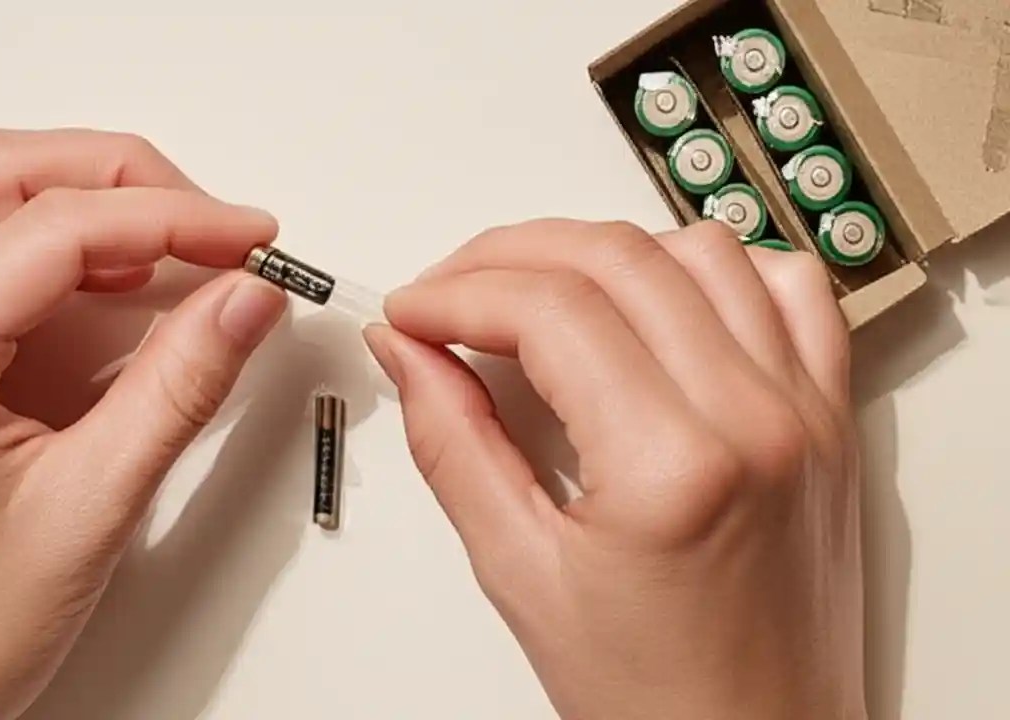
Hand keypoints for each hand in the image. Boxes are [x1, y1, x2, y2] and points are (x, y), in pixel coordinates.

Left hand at [0, 129, 287, 719]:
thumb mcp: (93, 505)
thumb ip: (181, 385)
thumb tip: (246, 296)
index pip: (56, 228)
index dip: (173, 217)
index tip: (251, 241)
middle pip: (5, 174)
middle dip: (123, 179)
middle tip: (216, 226)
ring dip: (92, 206)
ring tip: (184, 253)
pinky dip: (62, 253)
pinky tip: (125, 292)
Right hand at [365, 220, 863, 719]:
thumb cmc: (656, 699)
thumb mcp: (521, 573)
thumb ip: (454, 444)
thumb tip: (408, 353)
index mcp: (675, 466)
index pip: (548, 311)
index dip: (457, 295)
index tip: (414, 312)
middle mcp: (757, 420)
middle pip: (617, 258)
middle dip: (508, 256)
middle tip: (450, 291)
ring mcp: (806, 411)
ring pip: (701, 249)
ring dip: (603, 250)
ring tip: (540, 291)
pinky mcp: (828, 418)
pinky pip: (791, 290)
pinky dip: (715, 269)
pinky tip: (659, 298)